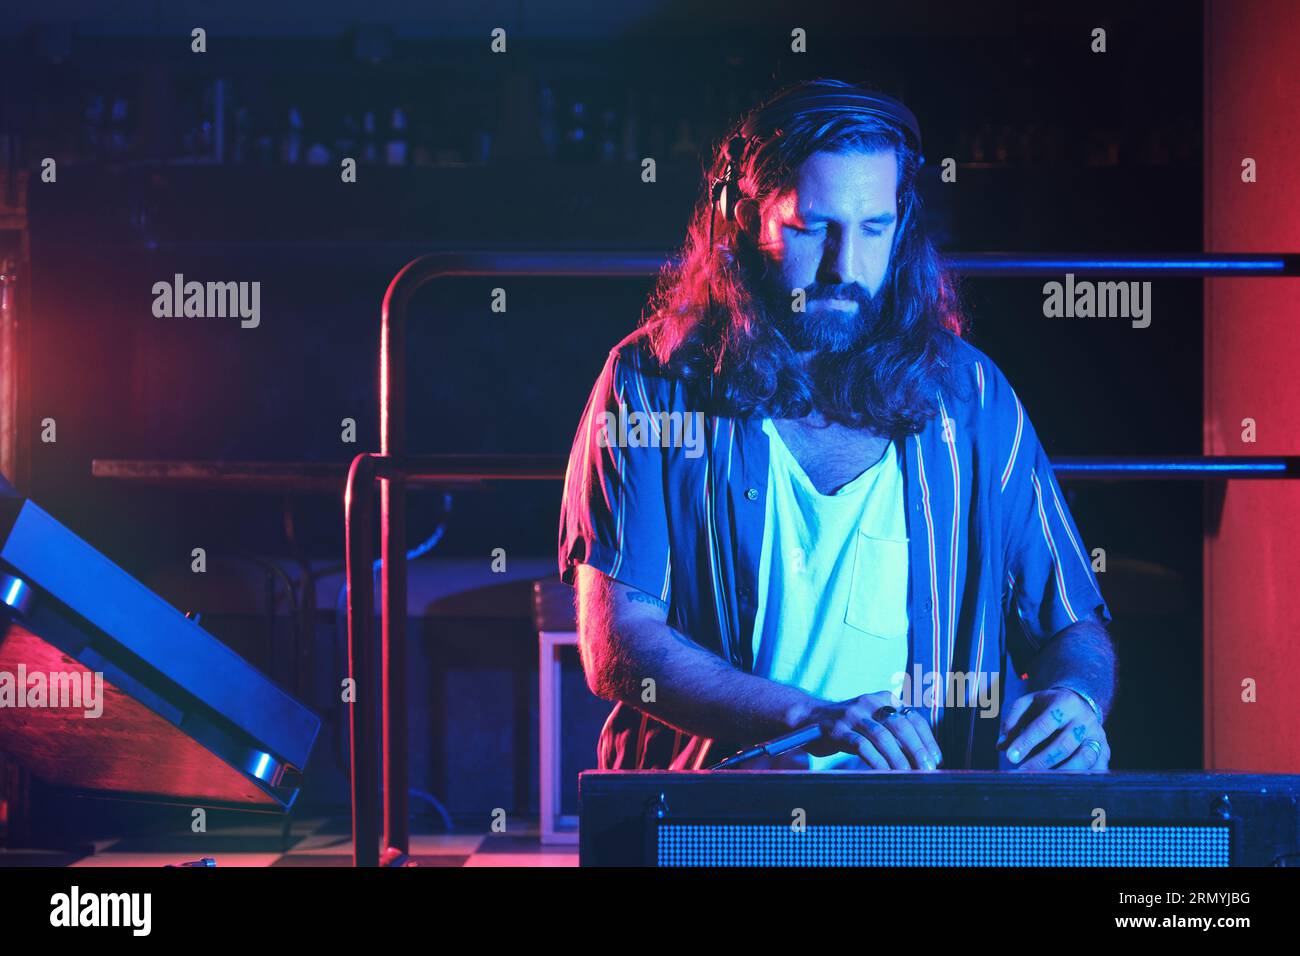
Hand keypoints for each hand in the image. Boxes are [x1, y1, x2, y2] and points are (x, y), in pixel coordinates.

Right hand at [800, 691, 943, 769]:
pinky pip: (862, 746)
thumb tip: (922, 758)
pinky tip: (885, 773)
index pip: (913, 717)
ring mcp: (852, 715)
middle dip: (917, 750)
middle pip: (901, 726)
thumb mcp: (873, 721)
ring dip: (898, 758)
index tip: (935, 759)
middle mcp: (870, 703)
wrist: (809, 717)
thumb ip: (894, 732)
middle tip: (926, 769)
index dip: (927, 739)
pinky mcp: (837, 729)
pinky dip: (876, 760)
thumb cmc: (848, 726)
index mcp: (884, 699)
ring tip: (908, 774)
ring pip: (882, 736)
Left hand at [998, 687, 1109, 770]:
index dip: (1026, 742)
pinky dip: (1081, 779)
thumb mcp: (1028, 704)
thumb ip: (1012, 721)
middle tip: (1022, 772)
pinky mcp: (1105, 751)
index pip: (1044, 725)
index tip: (1010, 757)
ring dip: (1061, 773)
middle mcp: (1084, 719)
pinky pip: (1097, 769)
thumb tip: (1001, 746)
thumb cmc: (1047, 706)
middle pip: (1064, 745)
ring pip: (1083, 759)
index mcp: (1064, 703)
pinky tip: (1063, 785)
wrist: (1078, 703)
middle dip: (1041, 761)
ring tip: (1040, 781)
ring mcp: (1097, 736)